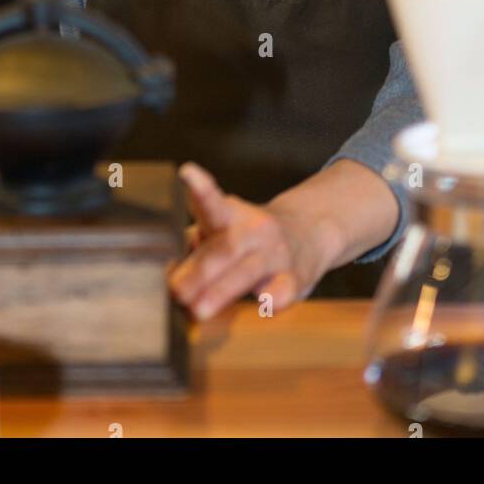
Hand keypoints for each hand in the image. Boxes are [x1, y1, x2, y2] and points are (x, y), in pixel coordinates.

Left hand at [168, 162, 325, 320]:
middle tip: (177, 292)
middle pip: (226, 246)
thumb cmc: (252, 238)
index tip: (187, 173)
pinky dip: (271, 299)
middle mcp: (255, 230)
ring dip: (220, 291)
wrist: (311, 232)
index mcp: (231, 215)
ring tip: (198, 310)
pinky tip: (264, 303)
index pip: (213, 202)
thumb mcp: (224, 228)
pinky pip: (282, 291)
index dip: (200, 189)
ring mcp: (276, 255)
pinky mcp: (294, 280)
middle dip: (199, 270)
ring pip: (248, 270)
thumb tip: (172, 272)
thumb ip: (196, 245)